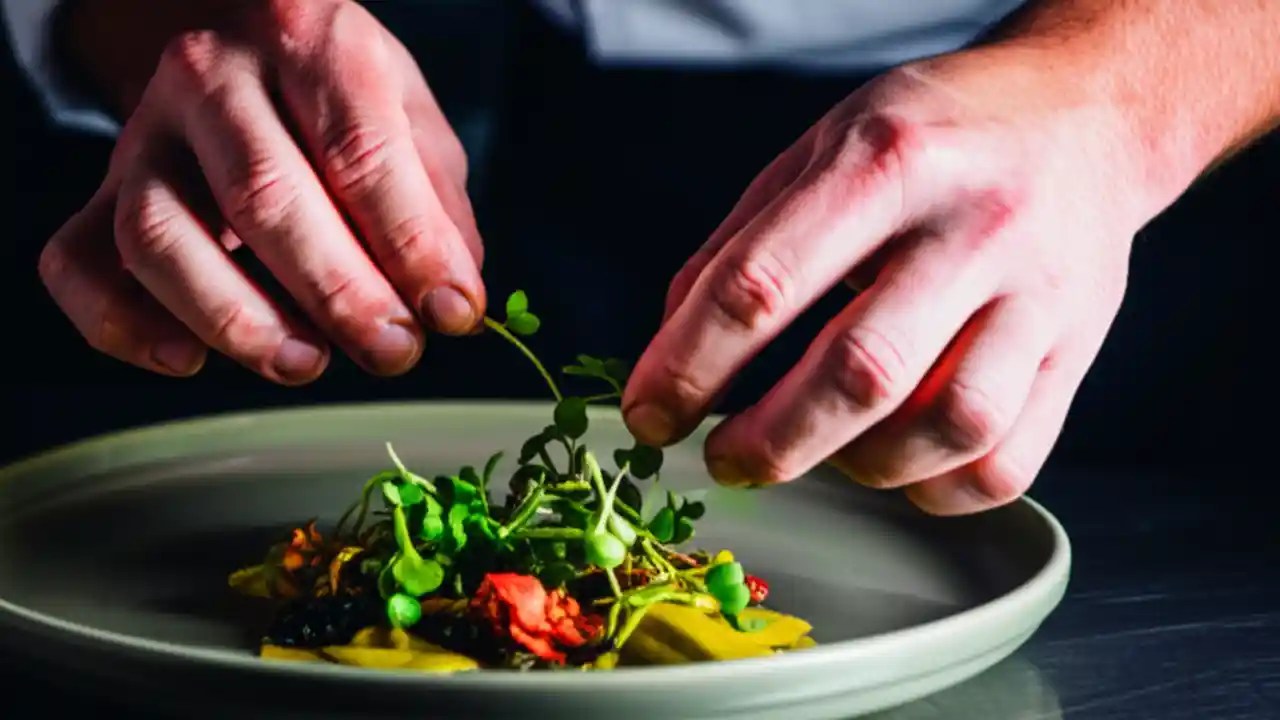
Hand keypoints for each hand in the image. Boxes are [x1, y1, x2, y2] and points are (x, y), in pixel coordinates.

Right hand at [38, 0, 483, 382]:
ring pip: (159, 235)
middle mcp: (210, 75)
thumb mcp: (410, 117)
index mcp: (306, 39)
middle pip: (262, 195)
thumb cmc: (341, 96)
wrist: (241, 43)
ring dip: (236, 318)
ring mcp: (143, 134)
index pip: (359, 152)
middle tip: (392, 351)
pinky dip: (124, 325)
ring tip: (305, 363)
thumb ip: (436, 204)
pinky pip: (80, 263)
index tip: (451, 312)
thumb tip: (450, 300)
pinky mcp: (101, 189)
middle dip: (337, 292)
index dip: (411, 244)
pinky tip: (189, 361)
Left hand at [623, 48, 1163, 514]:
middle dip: (770, 440)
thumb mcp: (823, 146)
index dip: (689, 363)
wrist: (1086, 115)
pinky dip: (935, 489)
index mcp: (888, 159)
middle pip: (861, 370)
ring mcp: (1040, 293)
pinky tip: (896, 459)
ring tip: (822, 449)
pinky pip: (1005, 463)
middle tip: (726, 458)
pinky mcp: (1077, 349)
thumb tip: (673, 348)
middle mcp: (974, 225)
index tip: (650, 413)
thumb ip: (742, 242)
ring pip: (946, 427)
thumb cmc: (937, 133)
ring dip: (859, 466)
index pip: (764, 282)